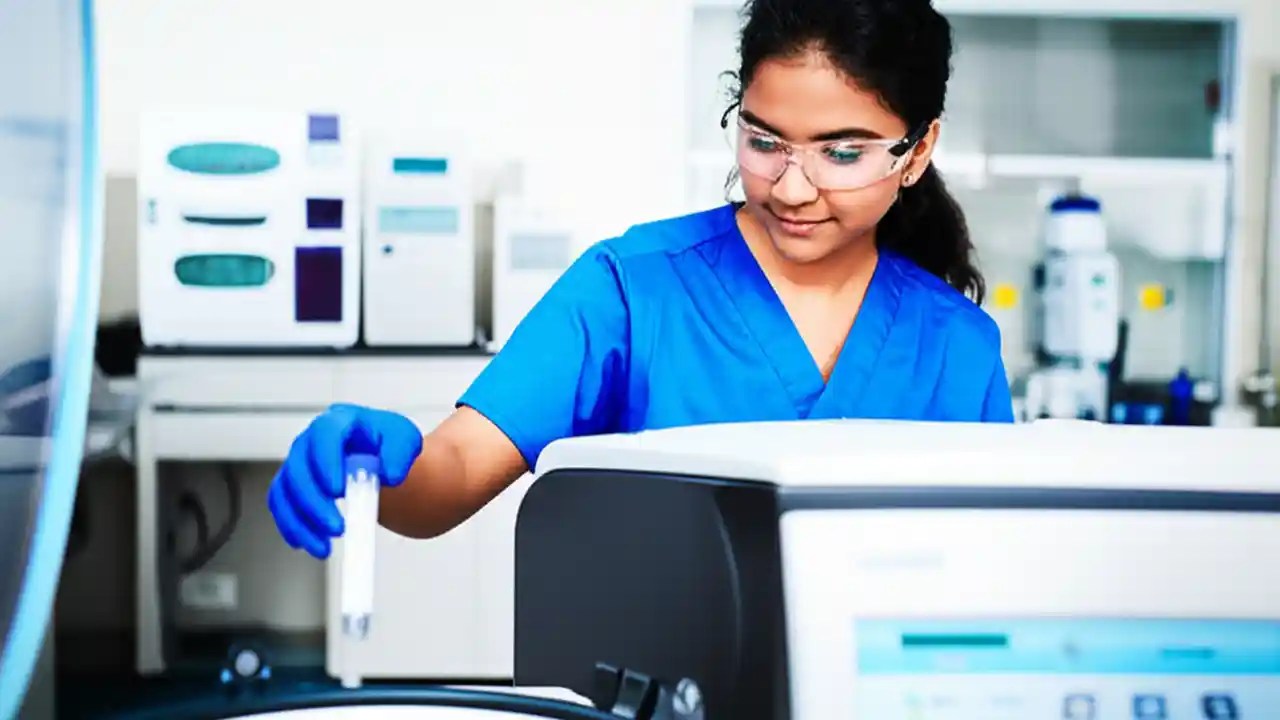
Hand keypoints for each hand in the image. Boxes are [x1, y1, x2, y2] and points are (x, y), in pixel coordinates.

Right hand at [268, 403, 422, 557]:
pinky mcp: (291, 485)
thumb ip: (400, 453)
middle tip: (337, 528)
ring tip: (325, 547)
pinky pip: (281, 506)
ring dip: (302, 523)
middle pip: (299, 469)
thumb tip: (389, 474)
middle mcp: (311, 440)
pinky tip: (310, 544)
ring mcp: (298, 462)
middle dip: (315, 504)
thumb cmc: (388, 445)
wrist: (381, 457)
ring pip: (285, 492)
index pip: (325, 434)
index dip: (326, 462)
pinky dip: (292, 528)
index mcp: (339, 421)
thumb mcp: (404, 441)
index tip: (337, 490)